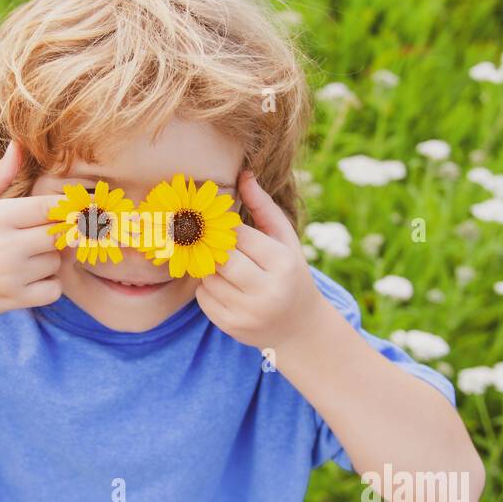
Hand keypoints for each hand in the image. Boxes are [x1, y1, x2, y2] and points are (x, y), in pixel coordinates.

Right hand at [0, 140, 62, 317]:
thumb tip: (19, 145)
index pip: (51, 207)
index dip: (62, 207)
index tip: (59, 209)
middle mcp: (6, 246)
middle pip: (59, 234)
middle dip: (57, 232)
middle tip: (43, 231)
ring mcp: (11, 275)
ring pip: (56, 262)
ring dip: (51, 258)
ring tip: (29, 254)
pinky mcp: (13, 299)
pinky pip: (53, 290)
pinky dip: (49, 285)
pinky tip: (32, 276)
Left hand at [195, 170, 324, 350]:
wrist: (299, 326)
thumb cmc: (290, 272)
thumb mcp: (285, 239)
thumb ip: (264, 207)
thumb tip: (244, 174)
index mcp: (282, 263)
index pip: (239, 236)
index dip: (223, 227)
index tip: (215, 221)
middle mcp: (267, 290)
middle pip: (221, 258)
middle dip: (213, 248)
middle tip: (210, 240)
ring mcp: (248, 312)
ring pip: (208, 278)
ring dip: (209, 268)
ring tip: (224, 266)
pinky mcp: (232, 327)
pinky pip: (203, 298)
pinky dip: (206, 288)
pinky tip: (223, 286)